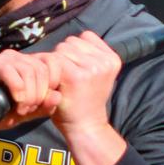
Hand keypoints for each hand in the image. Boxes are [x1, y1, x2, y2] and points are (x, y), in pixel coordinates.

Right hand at [0, 48, 61, 130]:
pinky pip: (9, 70)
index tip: (39, 106)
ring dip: (29, 93)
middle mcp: (17, 58)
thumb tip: (58, 97)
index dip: (51, 87)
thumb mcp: (23, 114)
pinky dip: (16, 87)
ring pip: (28, 69)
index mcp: (28, 65)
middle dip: (39, 94)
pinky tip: (15, 100)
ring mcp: (2, 60)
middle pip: (41, 69)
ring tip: (20, 109)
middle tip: (27, 111)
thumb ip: (41, 107)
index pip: (52, 67)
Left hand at [44, 30, 125, 164]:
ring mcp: (92, 67)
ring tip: (61, 80)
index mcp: (113, 59)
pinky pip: (55, 59)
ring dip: (56, 61)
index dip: (75, 51)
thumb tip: (69, 39)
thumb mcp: (98, 75)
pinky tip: (55, 82)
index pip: (85, 37)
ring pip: (62, 48)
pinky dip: (50, 69)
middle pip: (72, 41)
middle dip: (64, 55)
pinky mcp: (76, 76)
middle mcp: (105, 61)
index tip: (74, 69)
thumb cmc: (85, 101)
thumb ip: (89, 55)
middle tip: (65, 77)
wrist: (86, 127)